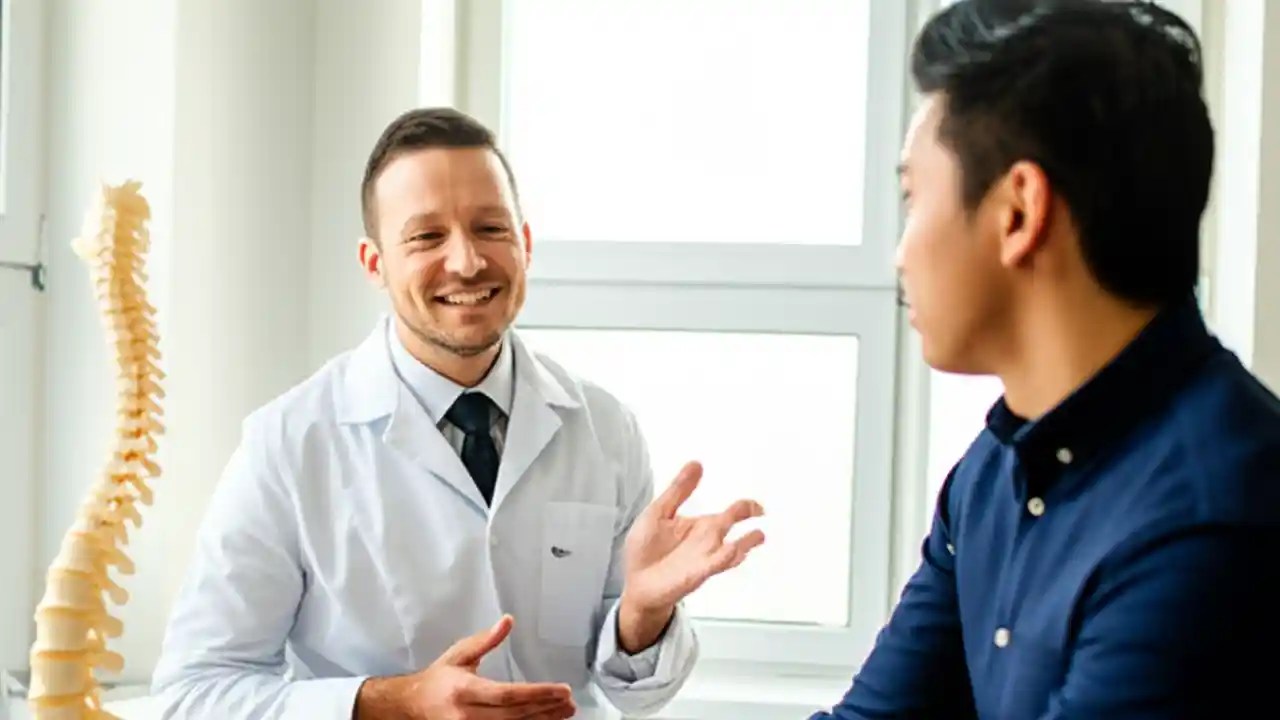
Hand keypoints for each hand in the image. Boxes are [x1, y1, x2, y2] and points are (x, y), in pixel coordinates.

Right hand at [354, 615, 575, 719]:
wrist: (412, 705)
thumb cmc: (438, 679)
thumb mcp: (460, 654)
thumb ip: (486, 640)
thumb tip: (507, 621)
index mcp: (464, 690)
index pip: (506, 695)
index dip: (536, 694)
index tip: (561, 690)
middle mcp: (467, 715)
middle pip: (514, 715)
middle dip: (545, 709)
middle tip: (569, 701)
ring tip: (565, 712)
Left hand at [619, 461, 764, 646]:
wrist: (635, 582)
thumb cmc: (646, 549)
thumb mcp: (659, 511)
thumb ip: (678, 490)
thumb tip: (696, 464)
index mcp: (701, 526)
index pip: (731, 513)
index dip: (746, 507)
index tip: (758, 505)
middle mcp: (708, 542)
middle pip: (732, 524)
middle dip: (747, 515)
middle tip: (760, 510)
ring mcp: (704, 558)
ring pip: (733, 550)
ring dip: (745, 543)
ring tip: (759, 535)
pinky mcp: (696, 572)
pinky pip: (715, 564)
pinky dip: (725, 557)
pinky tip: (732, 549)